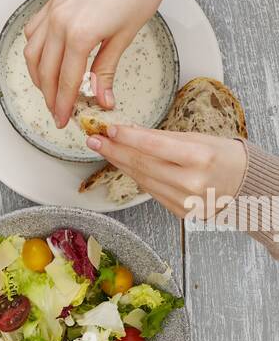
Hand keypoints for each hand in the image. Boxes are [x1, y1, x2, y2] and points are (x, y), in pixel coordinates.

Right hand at [23, 0, 174, 126]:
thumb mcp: (125, 36)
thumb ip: (106, 70)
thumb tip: (102, 99)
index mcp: (81, 33)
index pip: (66, 80)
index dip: (63, 104)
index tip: (64, 119)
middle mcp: (61, 22)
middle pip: (45, 71)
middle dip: (49, 96)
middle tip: (57, 112)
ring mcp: (53, 10)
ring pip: (32, 54)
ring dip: (38, 77)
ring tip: (49, 92)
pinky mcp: (53, 2)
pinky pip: (33, 32)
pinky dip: (34, 51)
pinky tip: (44, 61)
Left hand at [85, 125, 245, 216]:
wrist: (245, 186)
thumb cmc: (225, 157)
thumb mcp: (199, 139)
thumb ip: (163, 138)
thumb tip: (130, 130)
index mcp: (200, 158)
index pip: (155, 146)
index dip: (129, 138)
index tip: (110, 129)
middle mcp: (191, 182)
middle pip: (143, 165)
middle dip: (115, 150)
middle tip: (95, 139)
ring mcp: (184, 200)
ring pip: (142, 179)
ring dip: (120, 163)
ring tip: (104, 149)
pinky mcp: (178, 211)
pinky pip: (150, 191)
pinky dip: (136, 176)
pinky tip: (123, 164)